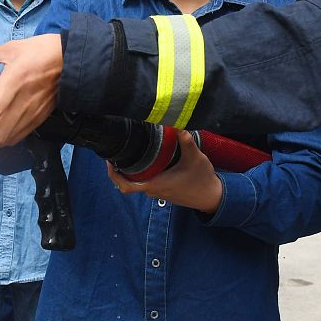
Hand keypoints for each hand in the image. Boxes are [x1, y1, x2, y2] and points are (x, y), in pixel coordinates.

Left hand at [106, 131, 223, 213]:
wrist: (212, 197)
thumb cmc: (202, 179)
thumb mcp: (195, 158)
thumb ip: (186, 141)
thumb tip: (178, 124)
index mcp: (155, 184)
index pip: (125, 186)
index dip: (113, 175)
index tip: (108, 161)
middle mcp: (154, 190)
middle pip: (128, 182)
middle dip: (120, 169)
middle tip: (117, 151)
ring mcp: (159, 192)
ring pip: (138, 182)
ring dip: (132, 171)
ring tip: (130, 152)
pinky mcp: (165, 191)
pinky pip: (147, 182)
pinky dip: (142, 173)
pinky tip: (148, 160)